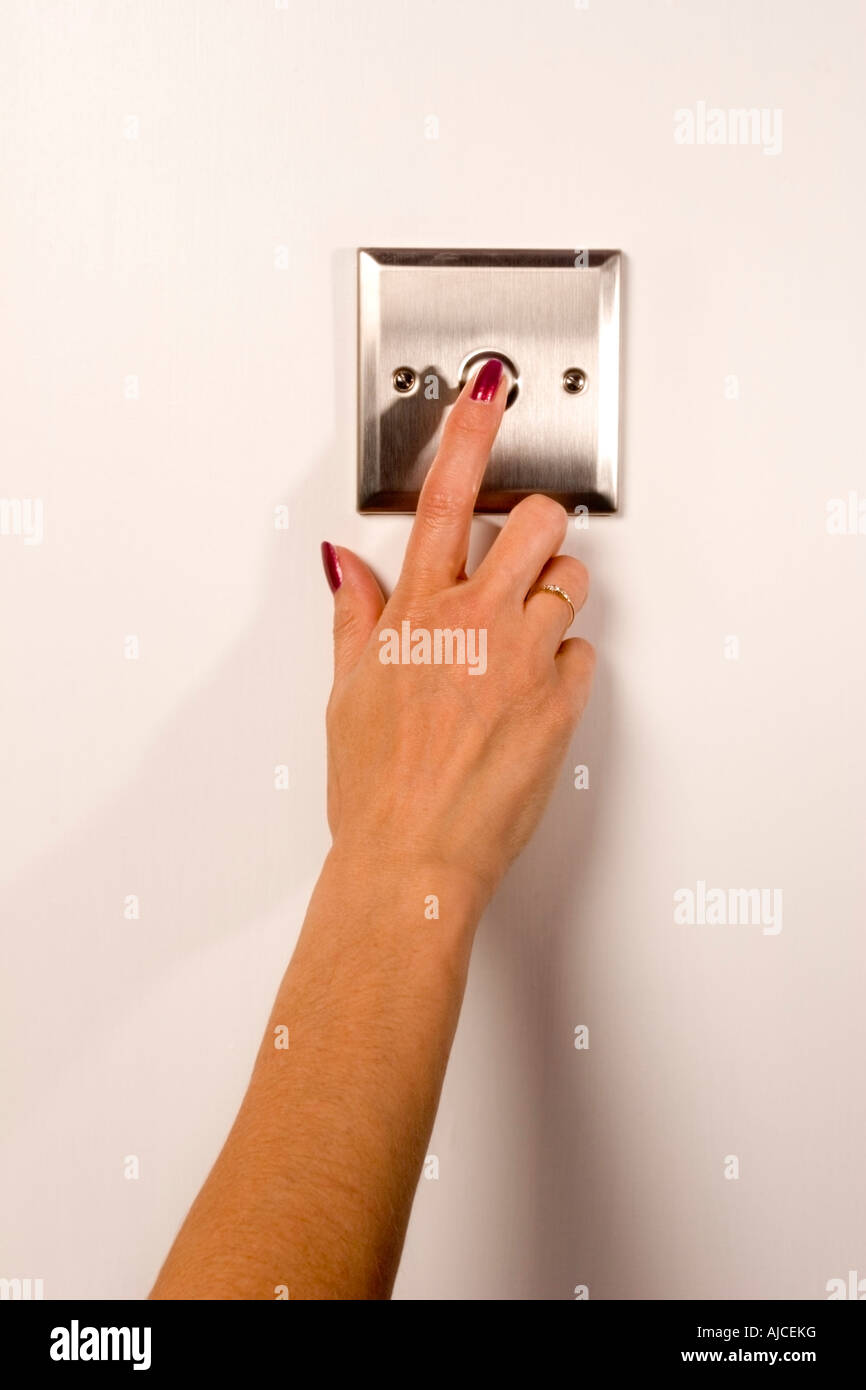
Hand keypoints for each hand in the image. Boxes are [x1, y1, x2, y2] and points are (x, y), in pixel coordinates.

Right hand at [322, 359, 595, 904]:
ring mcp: (523, 659)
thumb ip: (356, 616)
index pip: (444, 498)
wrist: (412, 860)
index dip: (469, 432)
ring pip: (571, 578)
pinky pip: (583, 651)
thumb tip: (346, 566)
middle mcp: (474, 623)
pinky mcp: (561, 701)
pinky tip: (530, 694)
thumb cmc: (375, 788)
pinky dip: (563, 662)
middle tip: (522, 553)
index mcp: (415, 613)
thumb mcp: (348, 692)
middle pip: (538, 521)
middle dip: (536, 525)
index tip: (489, 388)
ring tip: (523, 634)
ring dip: (554, 593)